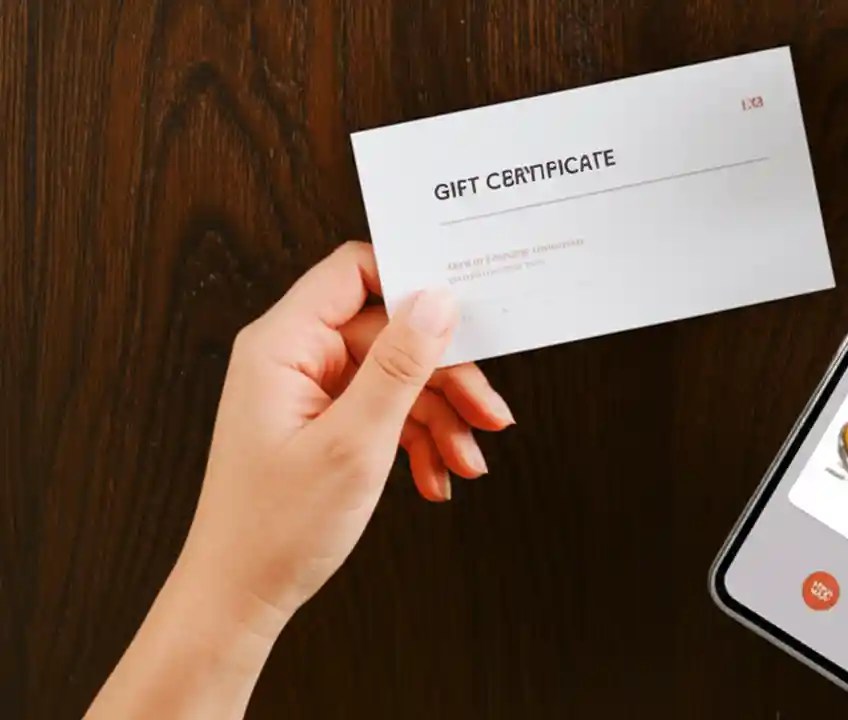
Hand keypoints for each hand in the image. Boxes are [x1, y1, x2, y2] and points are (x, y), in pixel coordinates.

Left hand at [89, 241, 512, 717]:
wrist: (241, 596)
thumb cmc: (276, 528)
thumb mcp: (354, 442)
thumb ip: (399, 366)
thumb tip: (437, 302)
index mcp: (283, 344)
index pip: (354, 272)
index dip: (413, 280)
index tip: (466, 308)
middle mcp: (293, 358)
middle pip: (391, 334)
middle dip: (446, 378)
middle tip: (487, 413)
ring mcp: (308, 391)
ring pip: (396, 377)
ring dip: (440, 418)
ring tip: (466, 460)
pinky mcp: (322, 422)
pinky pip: (384, 411)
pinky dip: (417, 441)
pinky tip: (437, 476)